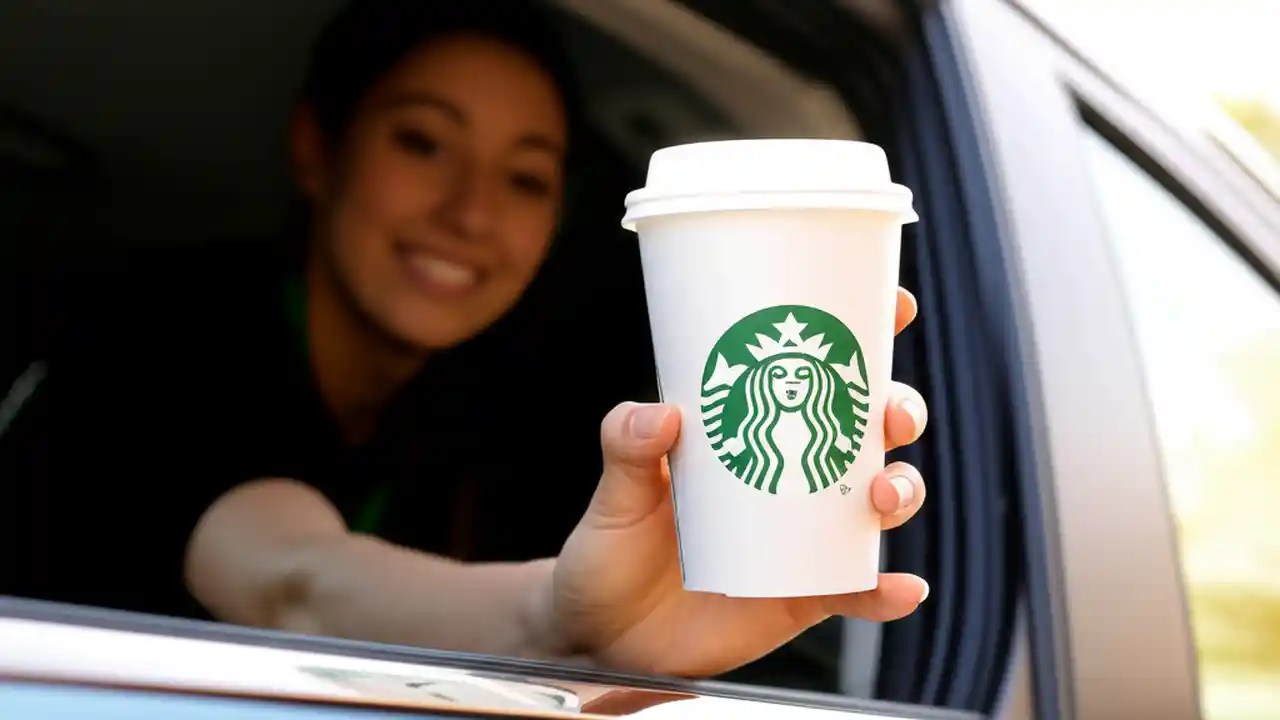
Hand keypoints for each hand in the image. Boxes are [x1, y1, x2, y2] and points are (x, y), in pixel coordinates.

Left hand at [545, 289, 928, 677]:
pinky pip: (857, 591)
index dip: (863, 335)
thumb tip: (660, 413)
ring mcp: (804, 537)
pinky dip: (885, 591)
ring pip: (879, 501)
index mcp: (751, 431)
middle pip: (869, 430)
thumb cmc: (609, 550)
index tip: (892, 307)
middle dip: (898, 410)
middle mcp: (791, 476)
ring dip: (902, 490)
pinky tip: (902, 588)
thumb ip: (627, 447)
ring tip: (883, 497)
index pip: (815, 373)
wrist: (601, 636)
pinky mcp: (804, 596)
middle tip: (889, 414)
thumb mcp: (612, 494)